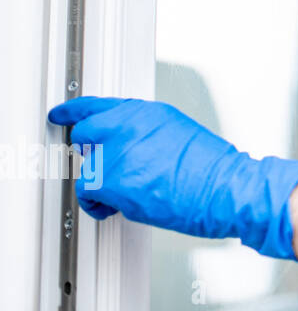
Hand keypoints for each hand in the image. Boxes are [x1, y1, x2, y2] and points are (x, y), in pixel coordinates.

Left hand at [47, 96, 297, 259]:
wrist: (224, 188)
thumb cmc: (211, 170)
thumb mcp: (179, 135)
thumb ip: (145, 133)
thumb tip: (127, 145)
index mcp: (148, 112)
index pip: (98, 105)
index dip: (73, 111)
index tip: (61, 114)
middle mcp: (129, 126)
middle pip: (85, 134)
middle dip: (90, 152)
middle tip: (103, 167)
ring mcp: (118, 152)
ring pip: (87, 168)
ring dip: (102, 182)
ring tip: (126, 193)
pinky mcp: (111, 180)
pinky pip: (88, 193)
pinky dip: (98, 203)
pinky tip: (115, 206)